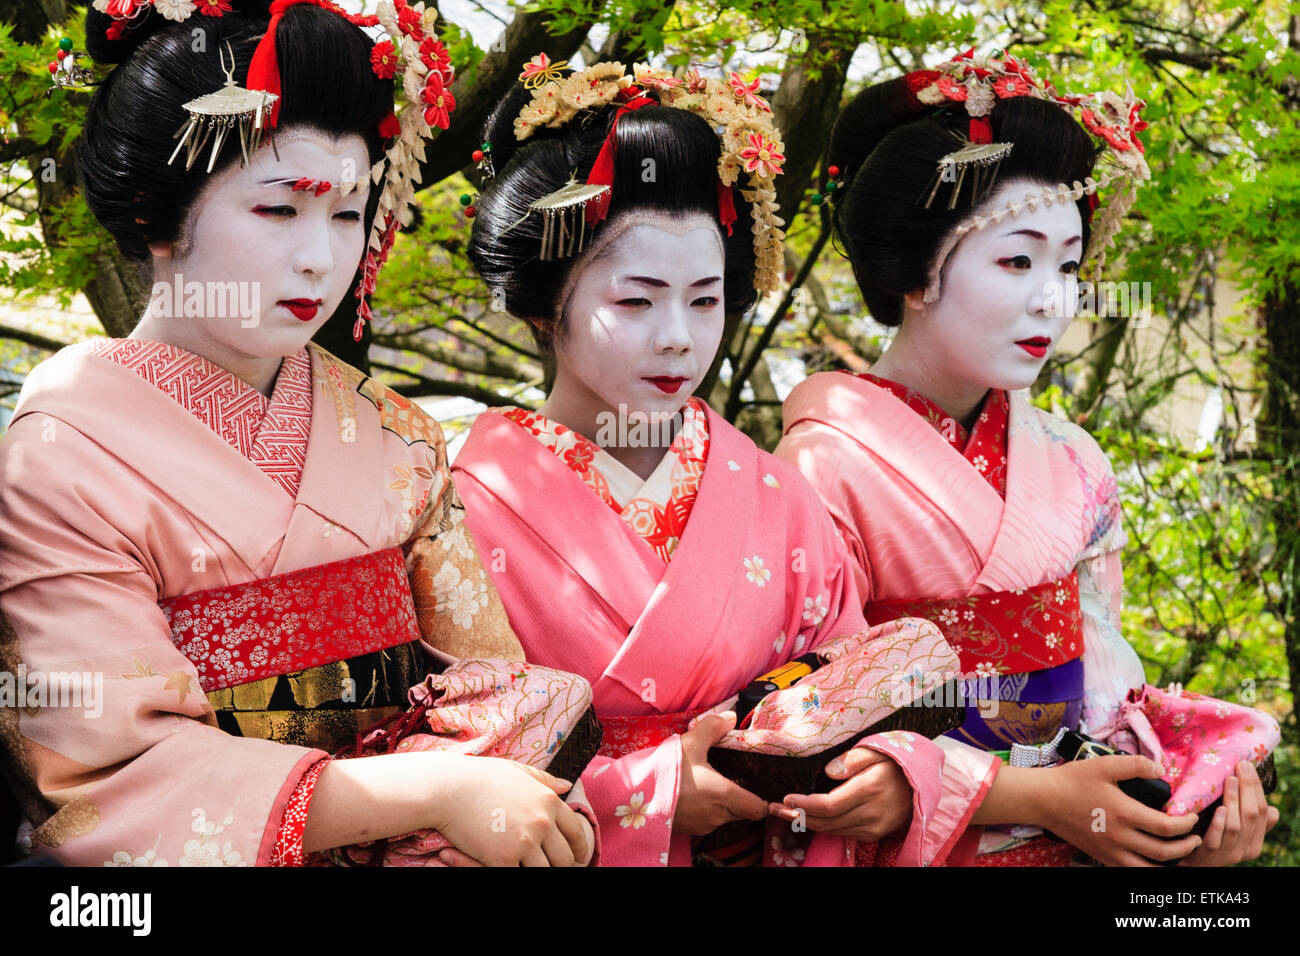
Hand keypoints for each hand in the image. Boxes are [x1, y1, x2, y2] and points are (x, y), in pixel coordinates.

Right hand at [431, 756, 592, 865]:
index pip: (576, 831)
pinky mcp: (502, 859)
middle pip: (564, 857)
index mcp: (548, 801)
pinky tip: (509, 866)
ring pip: (545, 870)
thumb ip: (545, 780)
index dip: (579, 847)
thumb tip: (568, 786)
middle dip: (560, 863)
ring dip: (538, 869)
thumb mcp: (518, 771)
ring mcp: (523, 842)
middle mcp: (541, 822)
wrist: (447, 788)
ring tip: (531, 865)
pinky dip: (515, 871)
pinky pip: (518, 874)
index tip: (578, 855)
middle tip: (553, 865)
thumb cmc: (480, 777)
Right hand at [673, 711, 769, 835]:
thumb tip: (730, 716)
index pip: (759, 809)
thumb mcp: (689, 744)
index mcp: (725, 795)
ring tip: (713, 783)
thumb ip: (712, 728)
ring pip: (725, 816)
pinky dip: (708, 809)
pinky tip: (696, 793)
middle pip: (743, 812)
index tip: (765, 791)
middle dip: (743, 798)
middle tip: (737, 779)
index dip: (765, 802)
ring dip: (724, 804)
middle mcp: (717, 815)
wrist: (633, 797)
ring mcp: (703, 825)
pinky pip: (708, 820)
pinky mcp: (689, 829)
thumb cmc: (665, 772)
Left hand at [771, 748, 913, 840]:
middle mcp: (872, 813)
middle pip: (826, 821)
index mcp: (870, 789)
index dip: (804, 805)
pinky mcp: (874, 833)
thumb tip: (828, 772)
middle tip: (774, 808)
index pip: (829, 805)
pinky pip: (842, 833)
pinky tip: (808, 818)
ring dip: (806, 823)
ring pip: (832, 830)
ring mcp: (874, 827)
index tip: (785, 799)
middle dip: (797, 816)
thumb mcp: (876, 750)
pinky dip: (823, 826)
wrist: (920, 784)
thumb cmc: (894, 762)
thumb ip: (852, 759)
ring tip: (784, 813)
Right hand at [1032, 756, 1201, 865]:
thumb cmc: (1073, 780)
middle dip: (1186, 847)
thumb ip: (1135, 764)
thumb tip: (1161, 769)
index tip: (1193, 817)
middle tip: (1196, 838)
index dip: (1186, 824)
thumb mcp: (1104, 764)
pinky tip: (1153, 859)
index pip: (1167, 827)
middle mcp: (1119, 837)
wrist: (1043, 799)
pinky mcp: (1101, 856)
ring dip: (1170, 863)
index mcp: (1124, 813)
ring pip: (1149, 869)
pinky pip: (1130, 870)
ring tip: (1180, 854)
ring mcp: (1109, 850)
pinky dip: (1148, 868)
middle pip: (1164, 852)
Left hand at [1180, 762, 1277, 865]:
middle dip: (1248, 788)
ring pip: (1235, 825)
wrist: (1193, 867)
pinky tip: (1219, 809)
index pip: (1262, 812)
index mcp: (1255, 841)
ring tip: (1230, 780)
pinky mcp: (1208, 855)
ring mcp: (1227, 852)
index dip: (1256, 788)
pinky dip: (1219, 823)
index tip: (1248, 766)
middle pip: (1252, 815)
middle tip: (1241, 766)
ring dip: (1233, 800)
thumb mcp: (1238, 835)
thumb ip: (1252, 823)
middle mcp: (1245, 848)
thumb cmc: (1215, 843)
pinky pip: (1216, 839)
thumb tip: (1272, 809)